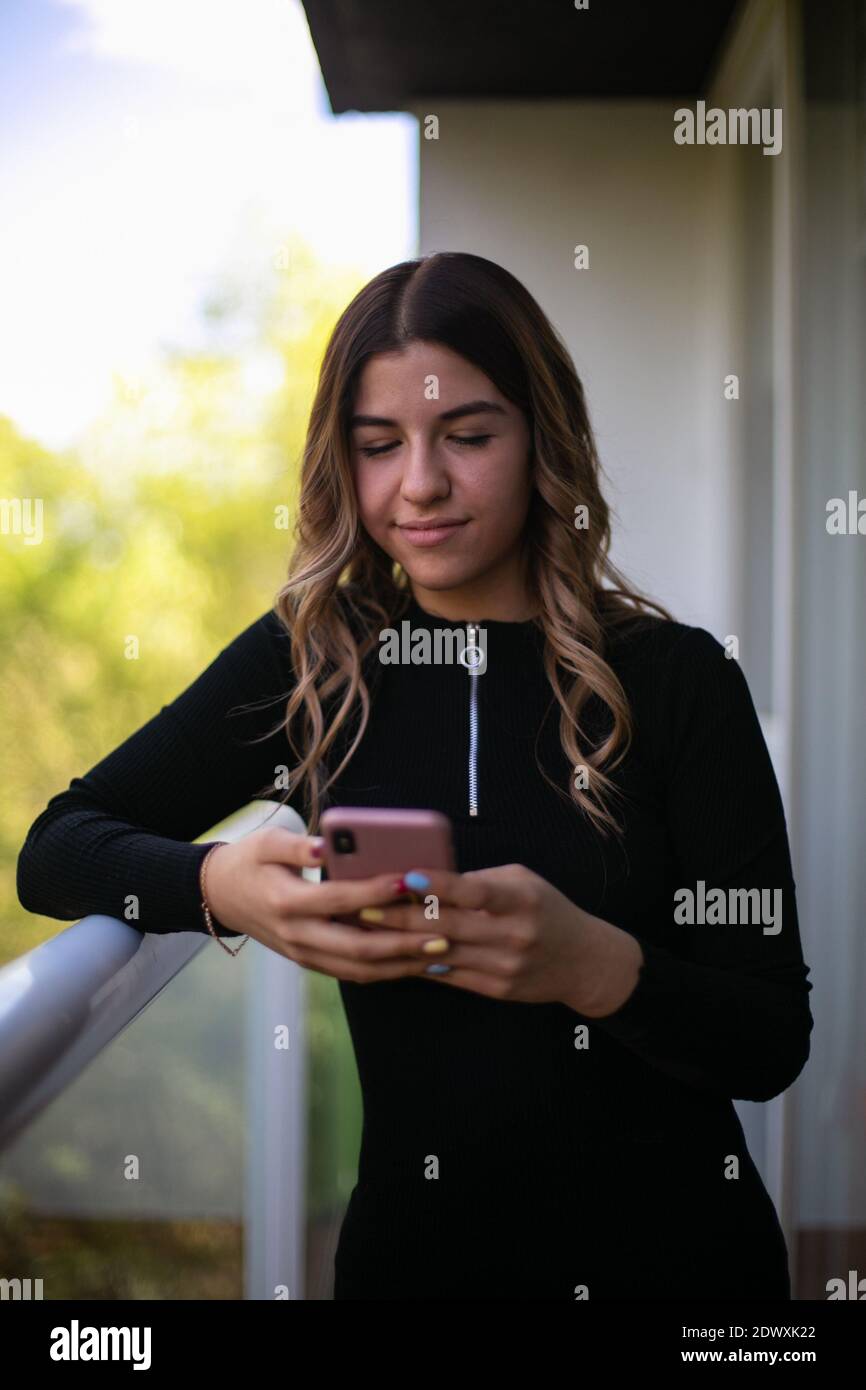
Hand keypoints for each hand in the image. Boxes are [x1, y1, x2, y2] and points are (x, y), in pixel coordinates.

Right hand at [203, 827, 455, 981]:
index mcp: (286, 902)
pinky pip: (352, 972)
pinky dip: (386, 970)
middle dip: (402, 944)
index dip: (375, 892)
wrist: (219, 896)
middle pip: (356, 948)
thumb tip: (328, 846)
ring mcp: (303, 954)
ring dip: (401, 966)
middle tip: (442, 935)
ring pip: (358, 969)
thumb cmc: (247, 862)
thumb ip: (297, 846)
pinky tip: (415, 962)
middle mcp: (296, 935)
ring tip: (438, 955)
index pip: (338, 900)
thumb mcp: (265, 843)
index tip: (408, 880)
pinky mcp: (310, 961)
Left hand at [360, 862, 643, 1011]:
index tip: (403, 876)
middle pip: (446, 925)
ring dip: (398, 942)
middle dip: (399, 915)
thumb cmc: (545, 909)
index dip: (436, 883)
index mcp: (520, 899)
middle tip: (362, 904)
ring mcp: (504, 965)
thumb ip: (478, 881)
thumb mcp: (521, 881)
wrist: (582, 961)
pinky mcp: (495, 988)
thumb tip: (424, 879)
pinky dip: (417, 962)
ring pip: (440, 954)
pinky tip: (390, 953)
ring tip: (365, 930)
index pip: (472, 891)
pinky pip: (447, 975)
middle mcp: (513, 934)